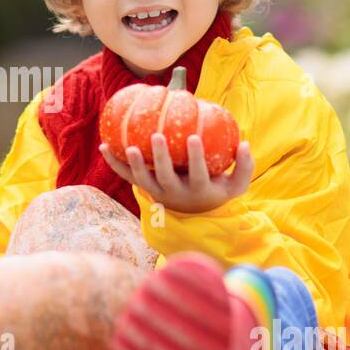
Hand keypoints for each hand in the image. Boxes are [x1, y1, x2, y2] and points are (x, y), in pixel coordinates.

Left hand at [100, 134, 253, 213]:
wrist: (194, 212)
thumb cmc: (217, 189)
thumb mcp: (236, 185)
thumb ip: (245, 165)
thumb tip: (245, 143)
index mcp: (198, 189)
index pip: (197, 174)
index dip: (196, 158)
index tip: (195, 138)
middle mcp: (175, 193)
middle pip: (165, 177)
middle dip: (161, 158)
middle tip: (157, 137)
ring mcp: (157, 192)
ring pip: (143, 181)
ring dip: (135, 165)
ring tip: (129, 147)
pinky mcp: (144, 189)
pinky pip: (127, 176)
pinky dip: (114, 163)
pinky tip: (104, 145)